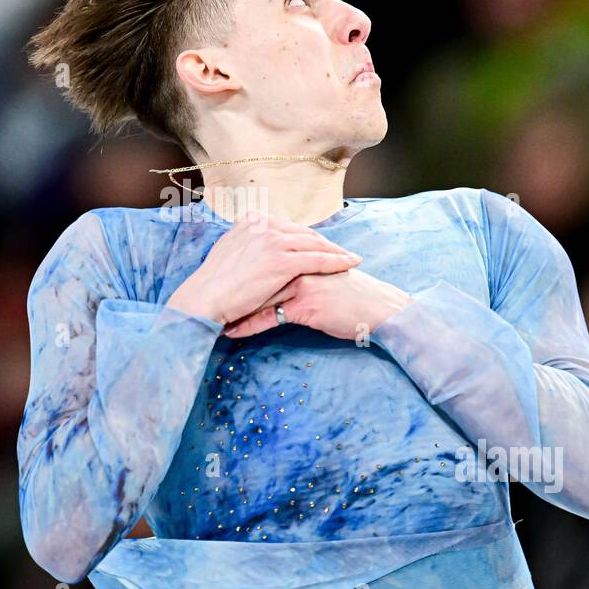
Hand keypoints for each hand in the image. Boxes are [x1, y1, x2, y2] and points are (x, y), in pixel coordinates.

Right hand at [165, 210, 362, 325]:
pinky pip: (317, 259)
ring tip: (350, 258)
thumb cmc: (214, 283)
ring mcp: (273, 240)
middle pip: (304, 233)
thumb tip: (257, 249)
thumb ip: (247, 244)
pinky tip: (349, 265)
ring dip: (336, 251)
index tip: (321, 245)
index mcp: (251, 220)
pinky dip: (336, 261)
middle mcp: (264, 224)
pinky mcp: (282, 260)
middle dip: (325, 243)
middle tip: (342, 252)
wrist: (205, 297)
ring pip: (314, 244)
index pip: (288, 227)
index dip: (307, 238)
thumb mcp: (229, 251)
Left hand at [223, 268, 412, 340]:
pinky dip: (249, 325)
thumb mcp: (323, 280)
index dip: (242, 275)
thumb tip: (274, 282)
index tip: (221, 286)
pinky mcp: (306, 304)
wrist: (379, 309)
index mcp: (301, 255)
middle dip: (233, 290)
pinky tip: (233, 332)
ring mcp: (302, 282)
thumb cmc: (352, 297)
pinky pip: (270, 316)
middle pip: (257, 276)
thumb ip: (298, 275)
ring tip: (214, 318)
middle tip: (209, 301)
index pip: (264, 262)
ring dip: (235, 308)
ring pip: (259, 295)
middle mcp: (299, 264)